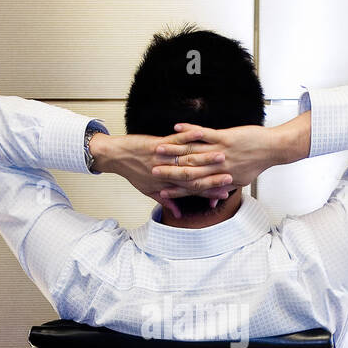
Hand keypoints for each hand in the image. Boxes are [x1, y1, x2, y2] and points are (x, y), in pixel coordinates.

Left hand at [92, 132, 232, 216]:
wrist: (116, 156)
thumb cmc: (133, 173)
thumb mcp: (149, 190)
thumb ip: (166, 201)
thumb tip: (178, 214)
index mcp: (166, 185)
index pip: (192, 190)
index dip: (209, 192)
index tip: (225, 193)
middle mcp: (166, 173)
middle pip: (194, 176)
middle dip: (213, 177)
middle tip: (231, 177)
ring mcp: (163, 158)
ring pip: (187, 159)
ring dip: (205, 156)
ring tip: (223, 155)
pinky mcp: (158, 144)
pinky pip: (175, 140)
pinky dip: (188, 136)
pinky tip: (201, 133)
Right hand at [150, 123, 283, 200]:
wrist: (273, 149)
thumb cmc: (256, 164)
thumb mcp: (240, 181)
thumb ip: (222, 190)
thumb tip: (212, 201)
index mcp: (220, 179)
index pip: (193, 187)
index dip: (176, 190)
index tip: (161, 192)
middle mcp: (218, 168)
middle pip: (189, 171)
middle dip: (168, 172)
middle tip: (152, 172)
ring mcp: (221, 152)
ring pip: (193, 153)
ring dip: (174, 151)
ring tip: (157, 149)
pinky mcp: (225, 137)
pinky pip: (204, 134)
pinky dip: (189, 131)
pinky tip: (176, 127)